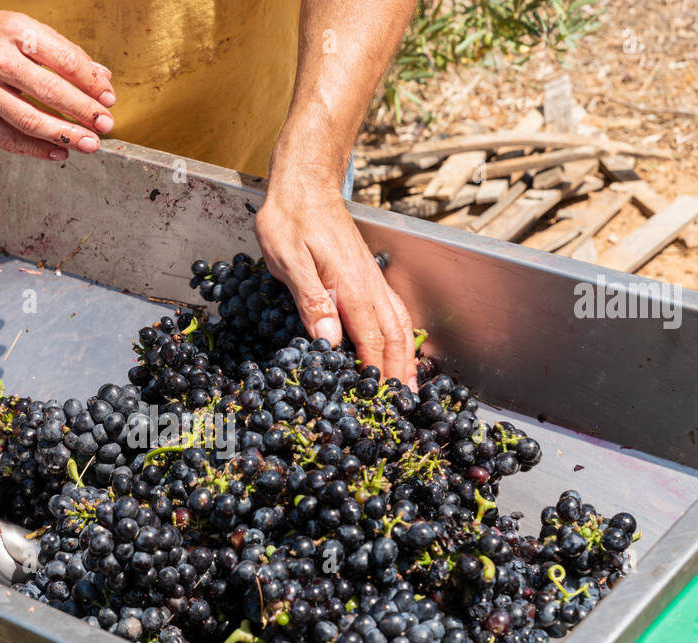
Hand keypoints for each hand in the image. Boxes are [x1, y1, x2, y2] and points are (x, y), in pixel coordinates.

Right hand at [0, 4, 115, 160]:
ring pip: (28, 119)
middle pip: (48, 91)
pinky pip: (6, 138)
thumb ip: (64, 54)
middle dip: (83, 111)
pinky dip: (35, 149)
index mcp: (14, 31)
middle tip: (105, 124)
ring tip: (88, 143)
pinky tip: (58, 152)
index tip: (108, 98)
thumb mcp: (25, 30)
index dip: (91, 82)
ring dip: (63, 135)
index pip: (63, 59)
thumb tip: (101, 80)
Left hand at [256, 170, 416, 387]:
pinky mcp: (366, 274)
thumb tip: (329, 339)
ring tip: (408, 384)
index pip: (371, 339)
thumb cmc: (290, 219)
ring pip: (399, 323)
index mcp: (350, 287)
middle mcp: (368, 285)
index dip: (375, 371)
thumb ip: (310, 300)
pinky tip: (400, 345)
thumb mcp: (289, 260)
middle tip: (401, 403)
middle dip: (399, 371)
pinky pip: (392, 310)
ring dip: (406, 356)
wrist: (305, 185)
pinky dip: (401, 334)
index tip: (377, 398)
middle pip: (394, 335)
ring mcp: (371, 279)